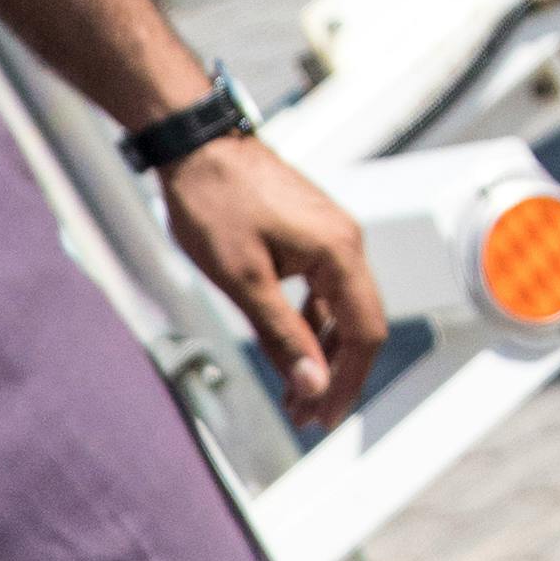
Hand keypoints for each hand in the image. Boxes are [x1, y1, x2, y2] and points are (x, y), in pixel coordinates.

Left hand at [159, 131, 387, 427]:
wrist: (194, 143)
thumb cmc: (212, 202)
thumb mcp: (242, 280)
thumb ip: (281, 335)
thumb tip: (313, 385)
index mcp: (339, 251)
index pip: (365, 331)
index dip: (348, 380)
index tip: (324, 416)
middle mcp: (346, 241)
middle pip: (358, 324)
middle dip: (333, 374)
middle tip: (305, 417)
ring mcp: (329, 236)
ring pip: (338, 310)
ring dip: (318, 354)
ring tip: (293, 395)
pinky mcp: (310, 235)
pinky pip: (322, 290)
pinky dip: (308, 325)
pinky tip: (289, 351)